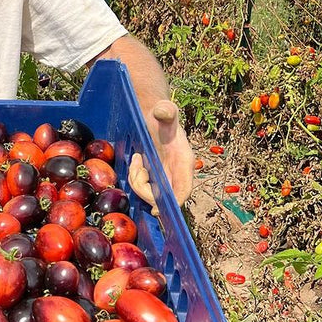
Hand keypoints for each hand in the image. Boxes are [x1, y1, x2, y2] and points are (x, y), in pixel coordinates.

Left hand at [128, 99, 193, 214]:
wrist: (156, 116)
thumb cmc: (162, 114)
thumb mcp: (165, 110)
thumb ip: (166, 111)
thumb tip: (162, 111)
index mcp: (184, 162)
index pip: (183, 189)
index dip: (174, 202)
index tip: (158, 210)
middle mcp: (177, 173)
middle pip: (165, 198)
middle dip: (145, 190)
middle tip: (139, 169)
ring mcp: (167, 177)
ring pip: (152, 195)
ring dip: (138, 182)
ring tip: (137, 160)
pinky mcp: (157, 177)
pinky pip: (145, 188)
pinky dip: (137, 179)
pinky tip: (137, 162)